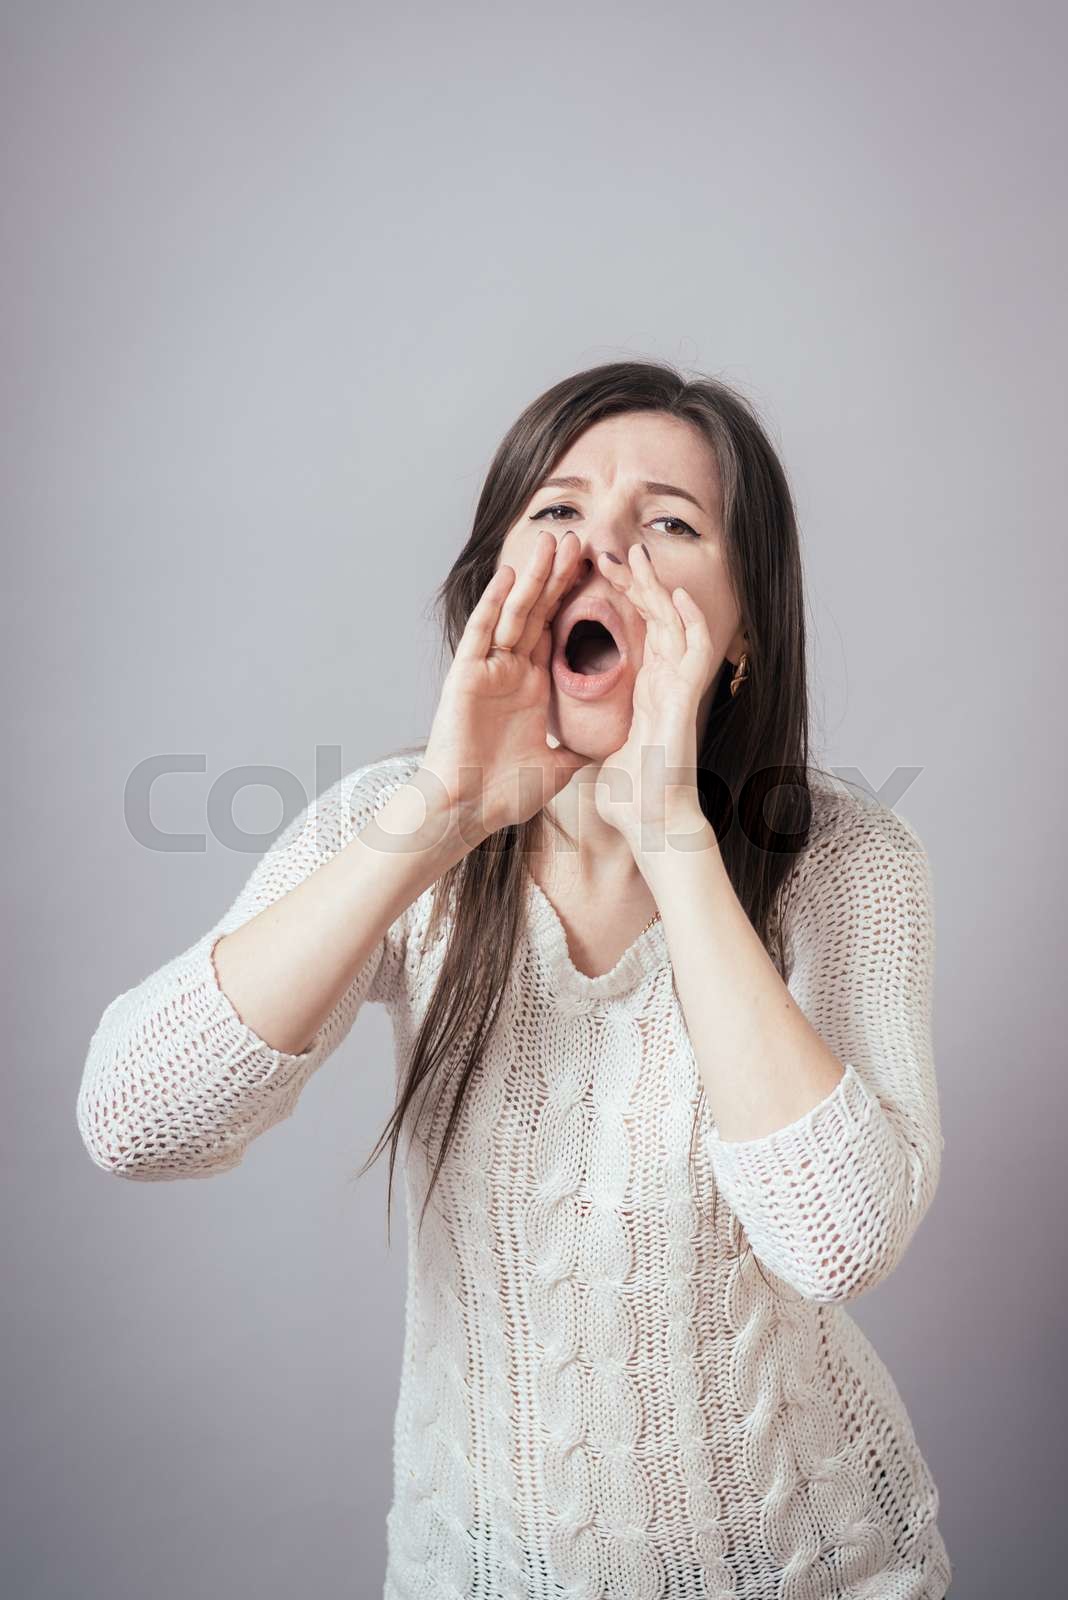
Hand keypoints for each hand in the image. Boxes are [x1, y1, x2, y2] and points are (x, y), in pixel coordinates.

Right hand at [419, 528, 591, 841]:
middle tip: (579, 539)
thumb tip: (610, 749)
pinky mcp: (466, 676)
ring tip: (552, 541)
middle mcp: (510, 670)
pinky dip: (495, 604)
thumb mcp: (557, 766)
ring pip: (514, 613)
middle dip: (558, 575)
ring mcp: (487, 670)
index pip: (556, 630)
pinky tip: (510, 575)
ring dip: (533, 577)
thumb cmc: (504, 793)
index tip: (597, 570)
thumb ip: (578, 748)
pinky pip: (483, 633)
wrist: (467, 811)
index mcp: (531, 685)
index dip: (575, 599)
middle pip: (538, 611)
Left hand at [591, 542, 722, 850]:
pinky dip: (690, 622)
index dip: (616, 604)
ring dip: (656, 589)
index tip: (593, 577)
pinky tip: (676, 595)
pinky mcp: (687, 701)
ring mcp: (677, 690)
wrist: (649, 825)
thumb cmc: (629, 798)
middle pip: (652, 620)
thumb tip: (569, 732)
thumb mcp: (601, 750)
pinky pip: (695, 652)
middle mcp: (663, 685)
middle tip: (609, 553)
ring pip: (673, 625)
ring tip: (638, 556)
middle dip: (632, 584)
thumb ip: (593, 732)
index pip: (633, 635)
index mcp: (643, 694)